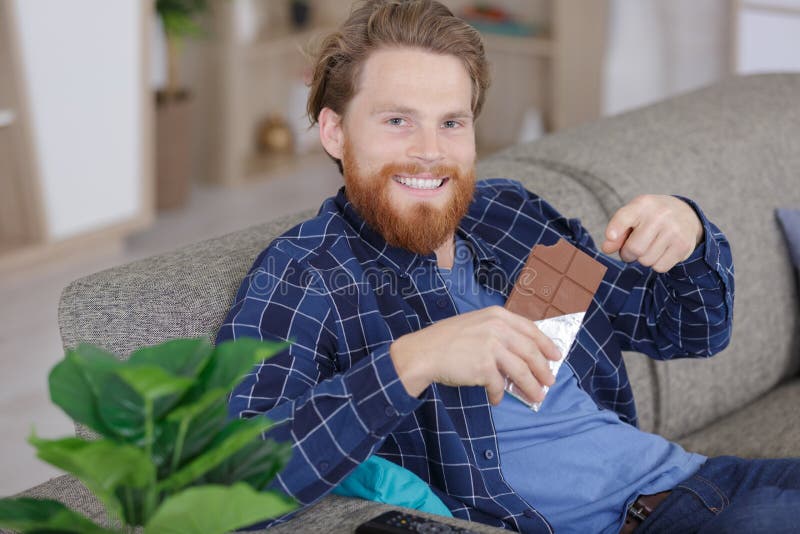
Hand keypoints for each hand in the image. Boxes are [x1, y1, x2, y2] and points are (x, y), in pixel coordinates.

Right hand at [389, 306, 561, 404]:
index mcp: (497, 315)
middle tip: (549, 381)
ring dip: (531, 387)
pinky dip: (499, 395)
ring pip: (521, 371)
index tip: (555, 356)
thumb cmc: (446, 340)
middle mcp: (497, 328)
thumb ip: (498, 333)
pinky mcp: (484, 367)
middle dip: (543, 370)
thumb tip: (521, 354)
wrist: (424, 352)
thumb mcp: (476, 325)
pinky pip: (498, 385)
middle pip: (530, 352)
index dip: (546, 344)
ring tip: (536, 397)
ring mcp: (491, 347)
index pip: (531, 329)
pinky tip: (496, 400)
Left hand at [601, 195, 703, 272]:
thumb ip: (617, 232)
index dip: (615, 228)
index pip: (624, 217)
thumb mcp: (633, 217)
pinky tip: (661, 252)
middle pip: (634, 249)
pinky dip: (656, 264)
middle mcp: (660, 215)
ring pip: (646, 260)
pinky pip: (660, 267)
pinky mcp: (683, 245)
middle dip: (628, 254)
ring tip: (649, 247)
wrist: (685, 213)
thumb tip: (606, 248)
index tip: (610, 236)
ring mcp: (674, 230)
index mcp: (643, 204)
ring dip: (643, 259)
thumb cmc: (650, 218)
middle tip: (631, 250)